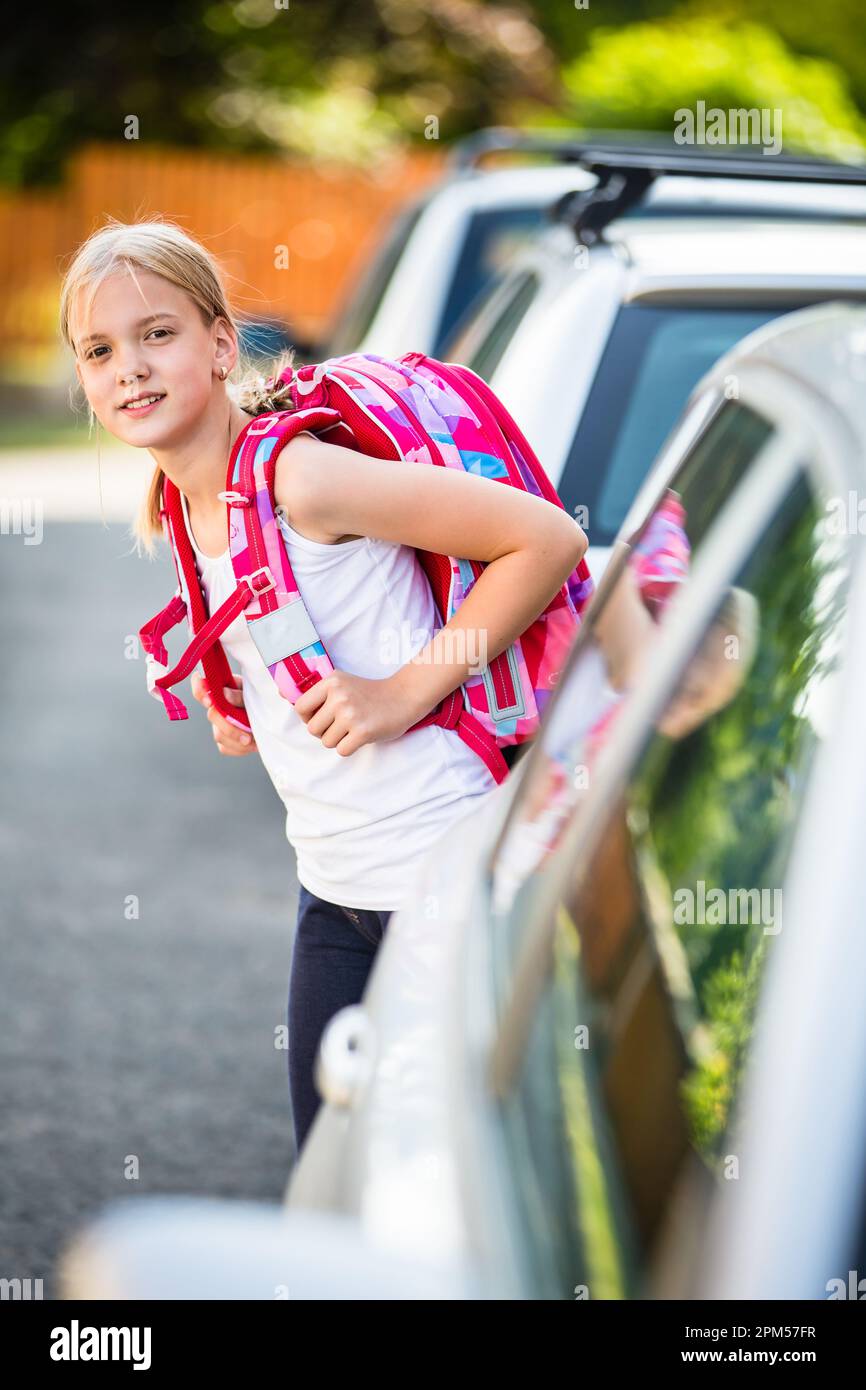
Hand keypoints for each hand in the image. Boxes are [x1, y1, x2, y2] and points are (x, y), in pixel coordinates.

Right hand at [191, 671, 257, 756]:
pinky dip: (239, 749)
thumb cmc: (263, 699)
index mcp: (223, 687)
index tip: (210, 702)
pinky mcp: (223, 739)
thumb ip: (240, 694)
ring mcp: (218, 723)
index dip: (199, 691)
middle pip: (212, 715)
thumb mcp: (255, 692)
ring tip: (254, 740)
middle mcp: (217, 705)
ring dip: (237, 741)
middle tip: (247, 737)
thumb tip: (225, 694)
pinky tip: (251, 745)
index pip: (200, 683)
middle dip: (230, 728)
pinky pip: (224, 748)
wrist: (273, 716)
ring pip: (218, 735)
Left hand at [293, 669, 417, 756]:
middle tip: (341, 725)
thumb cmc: (369, 693)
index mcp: (331, 682)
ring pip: (326, 741)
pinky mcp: (363, 732)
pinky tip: (360, 735)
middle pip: (312, 729)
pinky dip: (349, 747)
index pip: (300, 707)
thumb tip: (280, 693)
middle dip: (324, 731)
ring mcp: (351, 714)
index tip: (321, 717)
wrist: (404, 696)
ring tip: (353, 728)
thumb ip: (317, 691)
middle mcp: (339, 696)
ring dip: (338, 740)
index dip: (308, 717)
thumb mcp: (342, 682)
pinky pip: (341, 750)